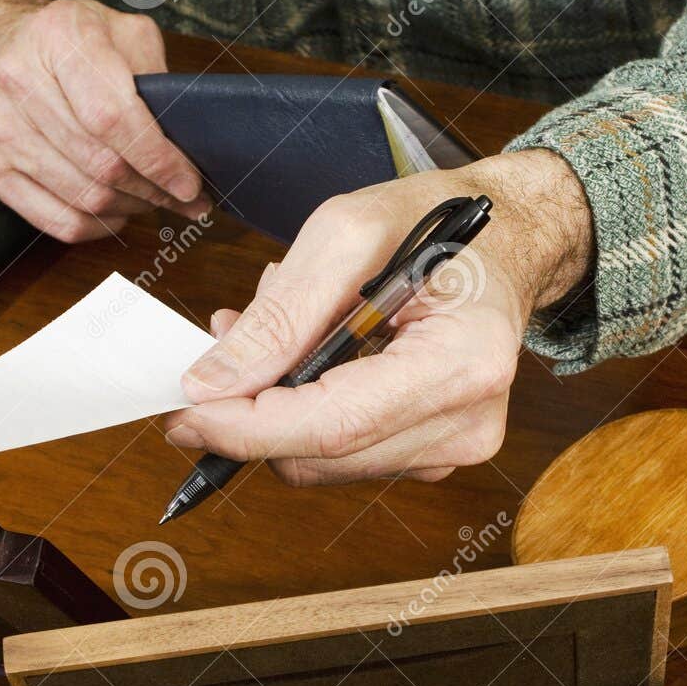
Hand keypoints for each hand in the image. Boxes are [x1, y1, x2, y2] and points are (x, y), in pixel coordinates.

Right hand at [0, 0, 208, 241]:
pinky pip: (57, 220)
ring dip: (131, 207)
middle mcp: (20, 81)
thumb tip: (187, 144)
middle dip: (154, 189)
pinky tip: (117, 211)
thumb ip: (155, 79)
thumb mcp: (117, 31)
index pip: (113, 117)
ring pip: (85, 198)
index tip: (188, 181)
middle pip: (103, 164)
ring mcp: (0, 130)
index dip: (158, 159)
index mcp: (60, 38)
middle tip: (181, 194)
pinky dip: (99, 226)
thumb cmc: (63, 42)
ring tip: (153, 199)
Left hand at [161, 150, 592, 485]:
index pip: (332, 425)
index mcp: (462, 364)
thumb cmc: (438, 222)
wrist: (506, 238)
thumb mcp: (347, 233)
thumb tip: (211, 385)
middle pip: (318, 455)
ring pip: (318, 463)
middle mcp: (467, 422)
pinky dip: (305, 411)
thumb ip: (280, 315)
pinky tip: (317, 353)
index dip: (244, 427)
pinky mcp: (433, 454)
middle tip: (231, 332)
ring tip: (290, 326)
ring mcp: (454, 447)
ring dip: (278, 406)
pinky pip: (339, 454)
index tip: (180, 411)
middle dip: (252, 407)